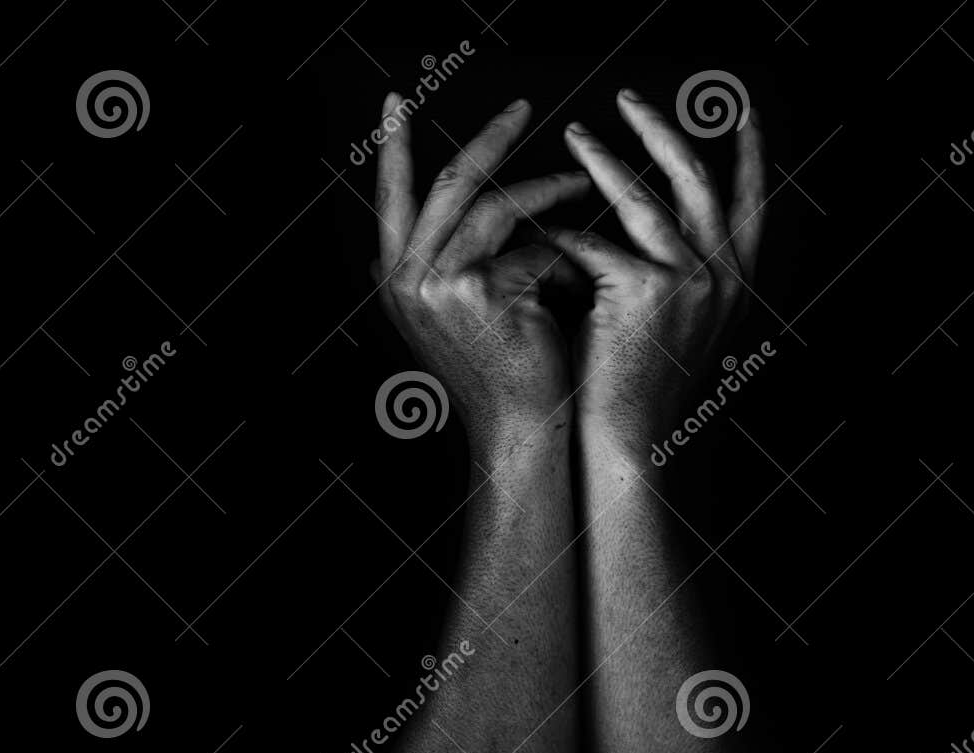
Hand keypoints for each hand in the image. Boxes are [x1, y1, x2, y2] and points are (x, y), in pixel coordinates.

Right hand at [373, 94, 590, 446]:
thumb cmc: (503, 373)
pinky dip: (563, 254)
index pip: (392, 198)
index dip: (393, 147)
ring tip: (581, 182)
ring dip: (547, 189)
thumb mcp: (455, 317)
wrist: (520, 431)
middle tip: (523, 106)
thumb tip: (419, 237)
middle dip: (489, 139)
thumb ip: (440, 272)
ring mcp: (437, 285)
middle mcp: (405, 281)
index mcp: (396, 282)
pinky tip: (581, 281)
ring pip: (495, 206)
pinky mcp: (479, 291)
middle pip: (446, 184)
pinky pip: (533, 244)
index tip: (395, 100)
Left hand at [545, 89, 765, 456]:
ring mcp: (690, 281)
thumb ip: (669, 271)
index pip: (751, 198)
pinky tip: (538, 226)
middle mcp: (724, 275)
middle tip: (627, 96)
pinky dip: (562, 231)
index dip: (749, 150)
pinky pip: (594, 240)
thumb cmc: (631, 386)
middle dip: (662, 128)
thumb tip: (635, 215)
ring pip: (645, 196)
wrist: (624, 442)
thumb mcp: (668, 323)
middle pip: (698, 176)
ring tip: (574, 135)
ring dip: (605, 160)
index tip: (738, 106)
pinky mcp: (646, 291)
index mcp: (737, 281)